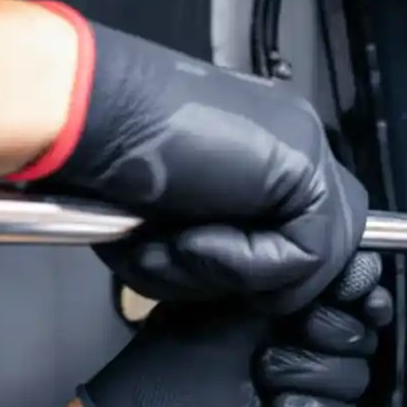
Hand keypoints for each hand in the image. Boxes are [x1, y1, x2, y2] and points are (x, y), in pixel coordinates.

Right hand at [15, 2, 366, 312]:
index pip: (303, 233)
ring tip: (177, 246)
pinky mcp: (304, 169)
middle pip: (319, 252)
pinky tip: (194, 235)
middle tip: (188, 263)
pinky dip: (242, 265)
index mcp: (266, 150)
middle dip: (256, 281)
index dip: (257, 270)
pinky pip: (303, 257)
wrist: (86, 115)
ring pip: (312, 264)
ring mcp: (305, 151)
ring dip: (236, 276)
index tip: (199, 270)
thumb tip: (250, 291)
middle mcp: (294, 144)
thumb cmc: (105, 162)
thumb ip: (219, 250)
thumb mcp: (167, 223)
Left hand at [76, 254, 391, 406]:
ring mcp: (313, 391)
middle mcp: (310, 347)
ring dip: (309, 372)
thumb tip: (350, 258)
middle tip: (298, 330)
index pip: (360, 298)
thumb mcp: (240, 291)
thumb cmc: (185, 346)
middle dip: (332, 331)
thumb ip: (294, 272)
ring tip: (262, 375)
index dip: (366, 296)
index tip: (362, 295)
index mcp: (297, 308)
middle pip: (364, 336)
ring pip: (356, 378)